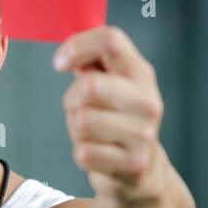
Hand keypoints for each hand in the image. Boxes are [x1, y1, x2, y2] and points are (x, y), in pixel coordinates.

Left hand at [53, 25, 167, 201]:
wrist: (145, 169)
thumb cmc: (118, 119)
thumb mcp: (113, 84)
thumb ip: (93, 60)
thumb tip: (67, 38)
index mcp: (141, 74)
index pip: (110, 40)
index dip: (77, 46)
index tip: (59, 63)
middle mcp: (147, 102)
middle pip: (90, 86)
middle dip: (71, 99)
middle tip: (76, 107)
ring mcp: (143, 135)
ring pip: (82, 122)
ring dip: (75, 128)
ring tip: (89, 133)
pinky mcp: (132, 164)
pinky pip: (83, 153)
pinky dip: (82, 154)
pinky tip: (97, 154)